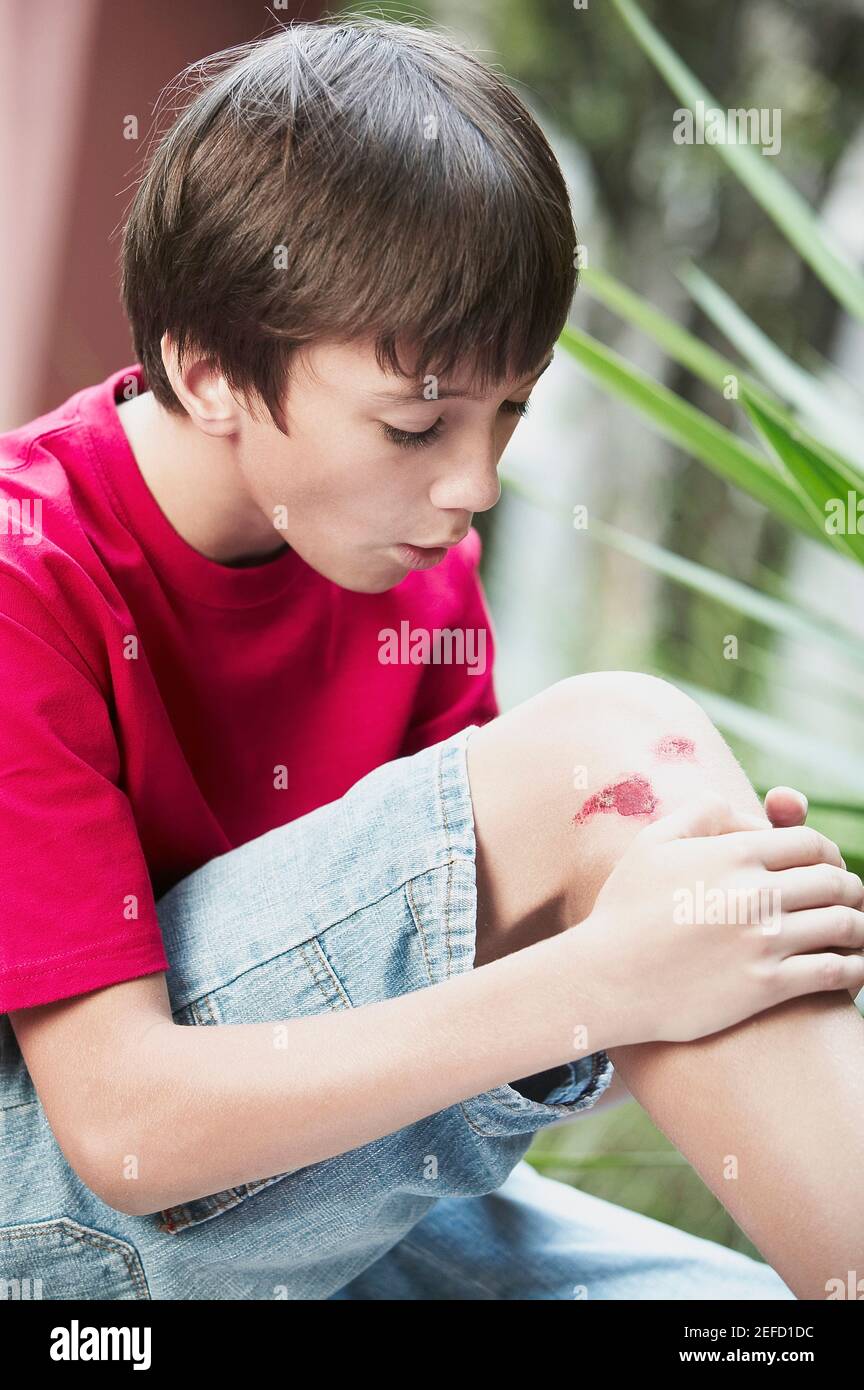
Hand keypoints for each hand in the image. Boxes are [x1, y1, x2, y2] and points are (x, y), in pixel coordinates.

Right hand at [580, 793, 863, 1044]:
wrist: (605, 979)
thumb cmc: (624, 910)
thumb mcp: (652, 844)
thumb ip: (701, 813)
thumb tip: (745, 812)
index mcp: (733, 853)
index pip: (810, 843)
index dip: (828, 854)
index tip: (828, 868)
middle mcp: (755, 892)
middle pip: (835, 882)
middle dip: (850, 889)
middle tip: (850, 900)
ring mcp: (764, 940)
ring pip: (844, 925)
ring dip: (859, 927)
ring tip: (857, 934)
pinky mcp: (766, 986)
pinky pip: (834, 971)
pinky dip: (854, 968)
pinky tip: (854, 970)